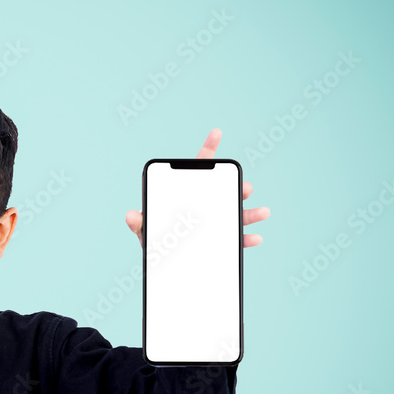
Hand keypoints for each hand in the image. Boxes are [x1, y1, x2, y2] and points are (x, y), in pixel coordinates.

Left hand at [125, 129, 270, 249]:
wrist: (162, 261)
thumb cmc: (153, 239)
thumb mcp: (144, 230)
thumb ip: (137, 223)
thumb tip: (130, 215)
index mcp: (186, 194)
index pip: (198, 168)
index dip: (208, 149)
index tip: (216, 132)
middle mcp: (204, 205)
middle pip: (223, 190)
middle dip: (238, 187)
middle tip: (246, 188)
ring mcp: (215, 222)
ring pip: (236, 213)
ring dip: (251, 213)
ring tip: (263, 211)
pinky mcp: (220, 240)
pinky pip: (236, 238)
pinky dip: (247, 238)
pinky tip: (255, 238)